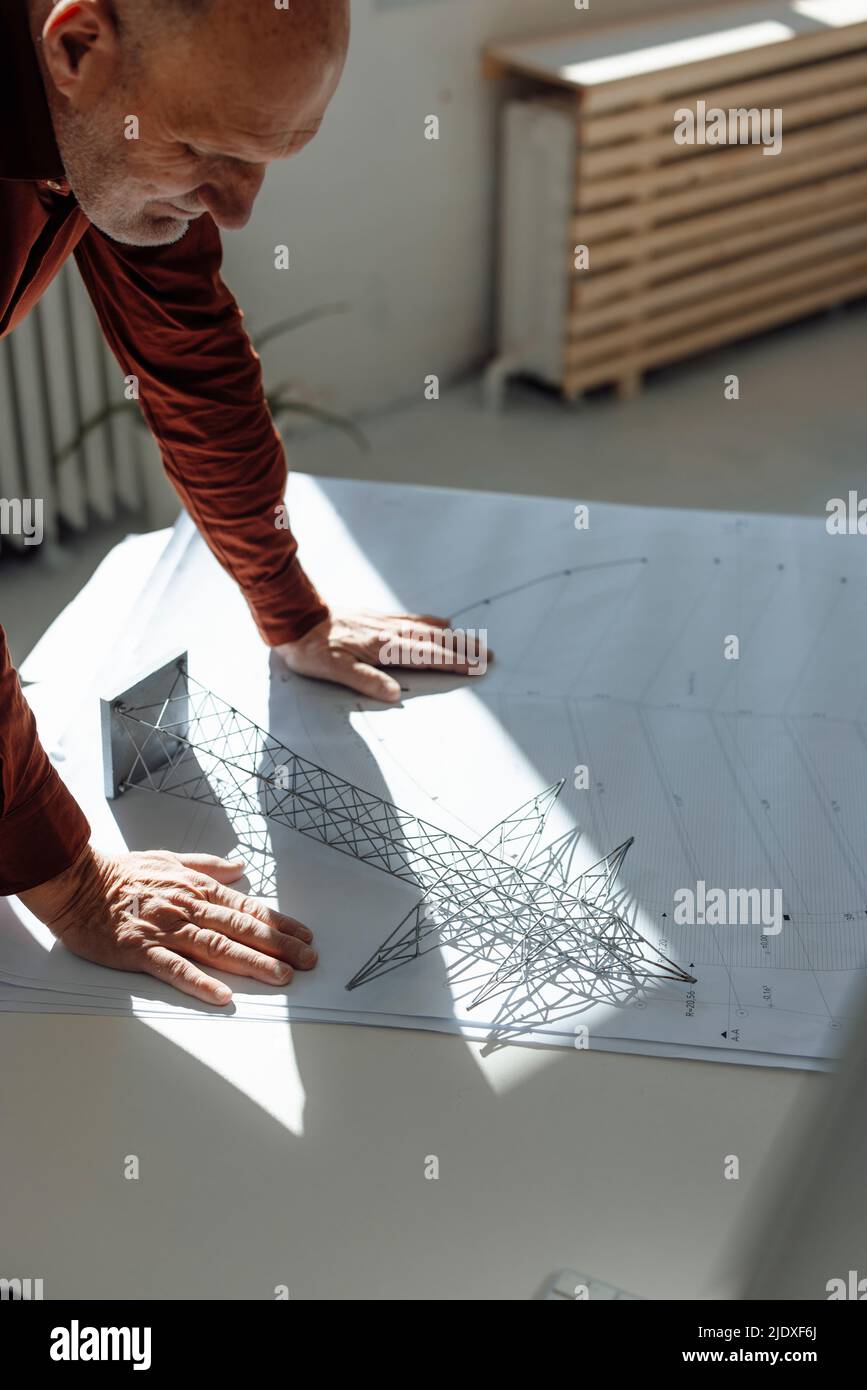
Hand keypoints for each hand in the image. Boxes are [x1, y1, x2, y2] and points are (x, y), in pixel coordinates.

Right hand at [18, 846, 316, 1006]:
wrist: (77, 882)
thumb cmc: (122, 873)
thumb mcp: (170, 859)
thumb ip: (207, 865)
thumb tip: (239, 866)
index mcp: (197, 888)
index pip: (248, 907)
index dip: (280, 923)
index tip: (305, 935)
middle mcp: (188, 908)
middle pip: (242, 928)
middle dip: (280, 945)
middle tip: (309, 961)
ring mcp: (166, 930)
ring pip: (218, 947)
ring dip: (252, 962)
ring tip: (282, 976)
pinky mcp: (141, 950)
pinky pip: (175, 969)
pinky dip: (200, 982)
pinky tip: (222, 994)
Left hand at [275, 608, 490, 701]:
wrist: (295, 616)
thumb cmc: (311, 647)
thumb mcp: (334, 669)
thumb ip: (367, 681)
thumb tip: (394, 694)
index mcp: (383, 647)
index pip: (427, 657)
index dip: (454, 663)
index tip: (477, 668)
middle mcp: (389, 632)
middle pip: (435, 642)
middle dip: (464, 650)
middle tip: (488, 656)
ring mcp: (385, 623)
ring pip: (428, 630)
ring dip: (454, 637)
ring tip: (475, 642)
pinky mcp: (378, 618)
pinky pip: (413, 619)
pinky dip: (432, 622)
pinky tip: (442, 622)